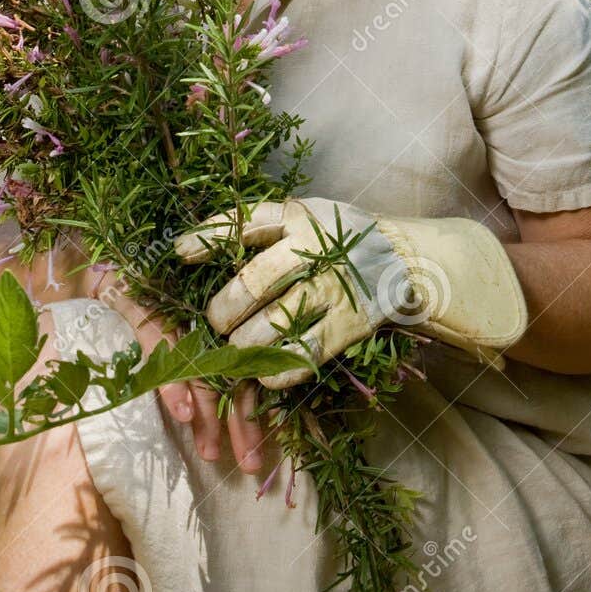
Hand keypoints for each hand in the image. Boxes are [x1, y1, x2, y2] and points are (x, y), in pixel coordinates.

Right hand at [83, 261, 277, 475]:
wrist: (106, 258)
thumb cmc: (143, 295)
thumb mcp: (172, 333)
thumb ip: (193, 371)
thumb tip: (214, 422)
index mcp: (214, 326)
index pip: (242, 373)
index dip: (250, 414)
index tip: (257, 455)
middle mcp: (204, 316)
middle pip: (228, 374)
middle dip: (237, 423)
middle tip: (248, 465)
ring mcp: (177, 309)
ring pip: (200, 366)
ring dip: (206, 413)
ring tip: (211, 452)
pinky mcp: (147, 305)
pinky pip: (161, 346)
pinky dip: (172, 379)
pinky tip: (181, 412)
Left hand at [174, 196, 528, 386]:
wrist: (411, 258)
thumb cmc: (343, 239)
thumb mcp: (308, 217)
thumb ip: (266, 230)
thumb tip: (194, 249)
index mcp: (297, 216)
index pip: (243, 221)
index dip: (207, 237)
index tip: (178, 252)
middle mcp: (315, 246)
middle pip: (255, 279)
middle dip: (224, 308)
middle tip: (212, 325)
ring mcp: (335, 284)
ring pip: (278, 320)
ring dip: (246, 344)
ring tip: (233, 354)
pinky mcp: (351, 321)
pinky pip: (308, 350)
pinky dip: (281, 367)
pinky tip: (265, 375)